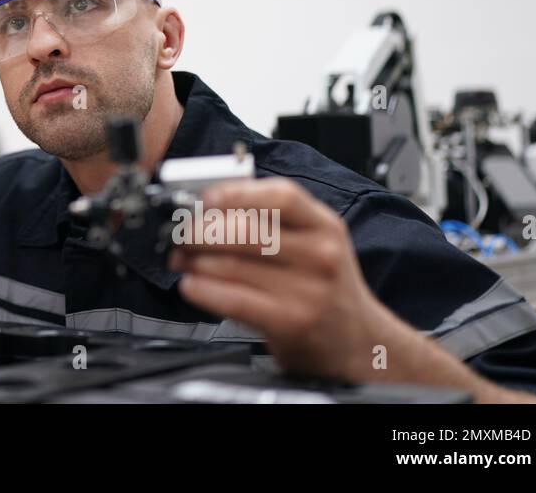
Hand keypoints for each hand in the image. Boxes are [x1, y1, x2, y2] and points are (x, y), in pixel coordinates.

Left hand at [167, 177, 395, 382]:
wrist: (357, 342)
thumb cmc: (323, 286)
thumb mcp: (313, 242)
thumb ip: (270, 220)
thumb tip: (209, 203)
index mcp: (323, 225)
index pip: (282, 196)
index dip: (236, 193)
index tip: (204, 197)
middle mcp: (320, 255)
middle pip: (247, 231)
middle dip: (199, 230)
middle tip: (179, 232)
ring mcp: (306, 290)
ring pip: (232, 265)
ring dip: (193, 260)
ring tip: (181, 258)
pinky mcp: (290, 321)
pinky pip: (233, 298)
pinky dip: (202, 289)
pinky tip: (191, 285)